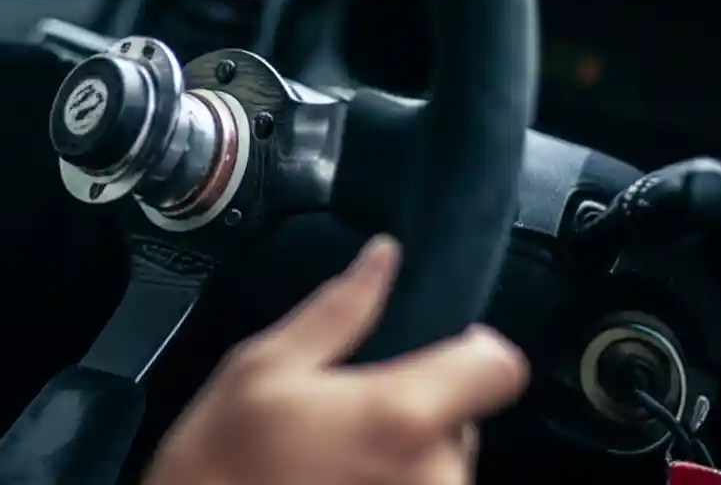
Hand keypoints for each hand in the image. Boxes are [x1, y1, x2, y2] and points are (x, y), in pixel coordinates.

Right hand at [145, 235, 528, 484]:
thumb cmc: (222, 465)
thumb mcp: (263, 367)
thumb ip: (337, 310)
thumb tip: (380, 260)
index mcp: (402, 416)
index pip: (498, 367)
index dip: (474, 348)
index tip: (445, 349)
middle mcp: (433, 475)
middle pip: (462, 415)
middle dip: (415, 408)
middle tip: (345, 418)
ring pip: (440, 461)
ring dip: (402, 454)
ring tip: (334, 461)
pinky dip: (391, 483)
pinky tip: (338, 484)